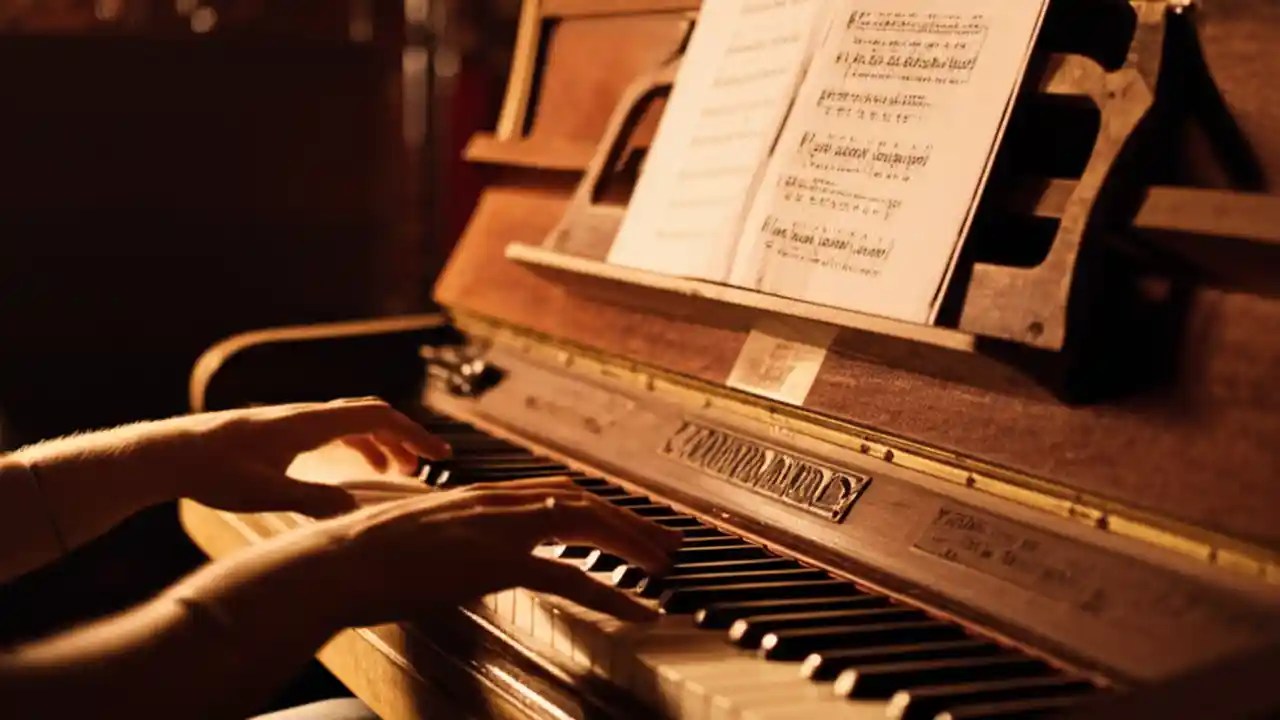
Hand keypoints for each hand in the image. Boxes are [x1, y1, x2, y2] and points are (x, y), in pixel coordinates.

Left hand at [17, 398, 449, 520]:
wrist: (170, 454)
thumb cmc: (212, 472)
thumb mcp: (264, 493)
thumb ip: (312, 501)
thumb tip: (356, 512)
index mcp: (309, 423)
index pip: (376, 417)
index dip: (413, 433)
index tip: (439, 453)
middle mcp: (306, 415)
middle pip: (370, 415)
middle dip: (405, 437)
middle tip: (430, 462)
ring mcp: (295, 421)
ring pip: (352, 423)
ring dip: (381, 443)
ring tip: (399, 471)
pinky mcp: (282, 432)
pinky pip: (333, 431)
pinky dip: (357, 445)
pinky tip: (357, 469)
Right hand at [318, 477, 683, 625]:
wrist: (334, 560)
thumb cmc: (362, 556)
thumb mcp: (417, 535)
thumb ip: (450, 539)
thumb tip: (461, 556)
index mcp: (480, 496)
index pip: (555, 491)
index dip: (597, 506)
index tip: (624, 523)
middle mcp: (497, 502)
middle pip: (584, 501)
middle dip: (631, 521)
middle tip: (667, 542)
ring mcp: (499, 528)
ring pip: (587, 526)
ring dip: (633, 545)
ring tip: (664, 567)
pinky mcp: (497, 561)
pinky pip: (571, 576)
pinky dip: (613, 591)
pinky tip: (639, 608)